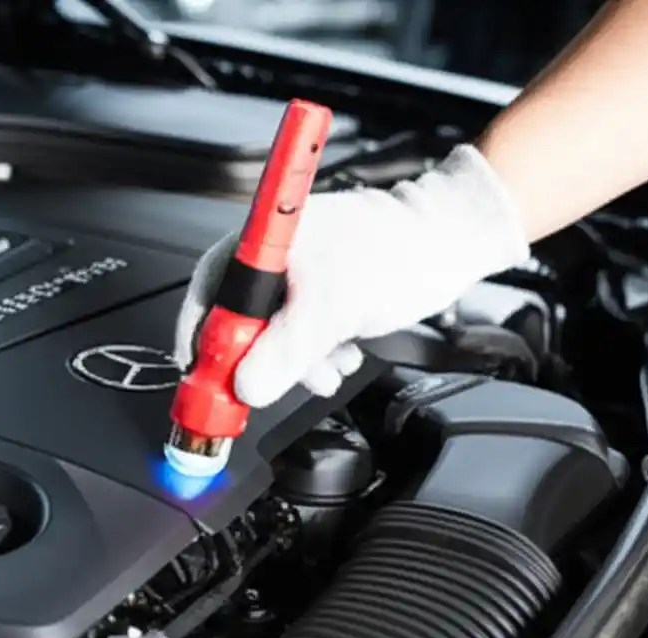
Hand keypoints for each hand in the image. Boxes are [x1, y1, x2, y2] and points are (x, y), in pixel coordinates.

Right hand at [174, 144, 531, 407]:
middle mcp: (273, 254)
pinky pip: (300, 332)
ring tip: (321, 372)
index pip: (208, 289)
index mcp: (263, 241)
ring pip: (273, 331)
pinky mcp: (320, 291)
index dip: (199, 334)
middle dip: (255, 357)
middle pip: (238, 316)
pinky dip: (314, 354)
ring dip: (294, 362)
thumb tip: (246, 385)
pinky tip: (336, 358)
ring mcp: (297, 273)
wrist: (448, 243)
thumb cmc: (398, 251)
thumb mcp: (332, 309)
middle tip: (257, 387)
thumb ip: (285, 351)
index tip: (201, 372)